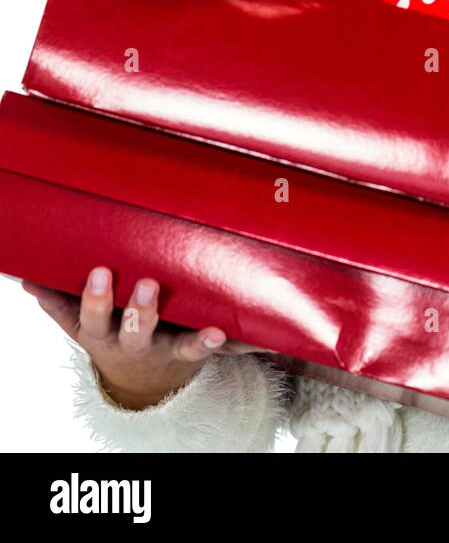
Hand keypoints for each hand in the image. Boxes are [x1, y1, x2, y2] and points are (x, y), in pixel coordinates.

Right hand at [20, 265, 261, 408]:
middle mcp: (126, 342)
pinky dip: (205, 341)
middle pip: (125, 329)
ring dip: (155, 316)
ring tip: (159, 290)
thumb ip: (58, 302)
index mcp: (100, 332)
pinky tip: (217, 331)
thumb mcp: (82, 325)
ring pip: (153, 337)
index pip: (90, 318)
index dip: (94, 298)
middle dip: (130, 308)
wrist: (143, 381)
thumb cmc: (112, 334)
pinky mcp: (182, 352)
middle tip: (143, 282)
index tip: (99, 271)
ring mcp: (155, 348)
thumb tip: (27, 278)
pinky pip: (193, 348)